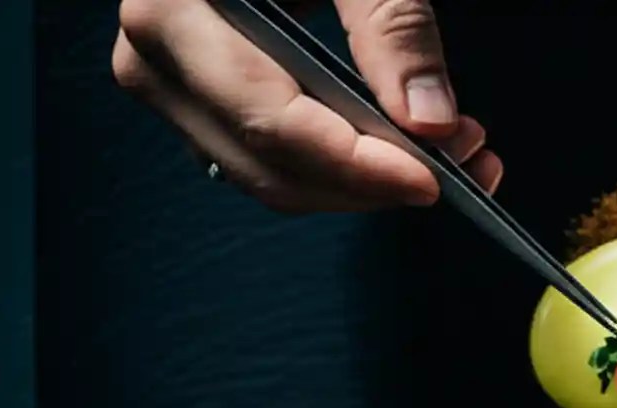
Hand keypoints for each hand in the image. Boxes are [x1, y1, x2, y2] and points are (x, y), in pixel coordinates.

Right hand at [111, 0, 501, 212]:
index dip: (356, 165)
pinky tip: (400, 142)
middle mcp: (155, 61)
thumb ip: (392, 26)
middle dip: (373, 182)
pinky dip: (339, 163)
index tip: (432, 179)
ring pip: (271, 177)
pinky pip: (269, 156)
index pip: (271, 122)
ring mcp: (173, 87)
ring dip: (364, 181)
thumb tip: (432, 120)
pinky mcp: (203, 99)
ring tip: (446, 146)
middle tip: (461, 161)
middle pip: (271, 167)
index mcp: (173, 10)